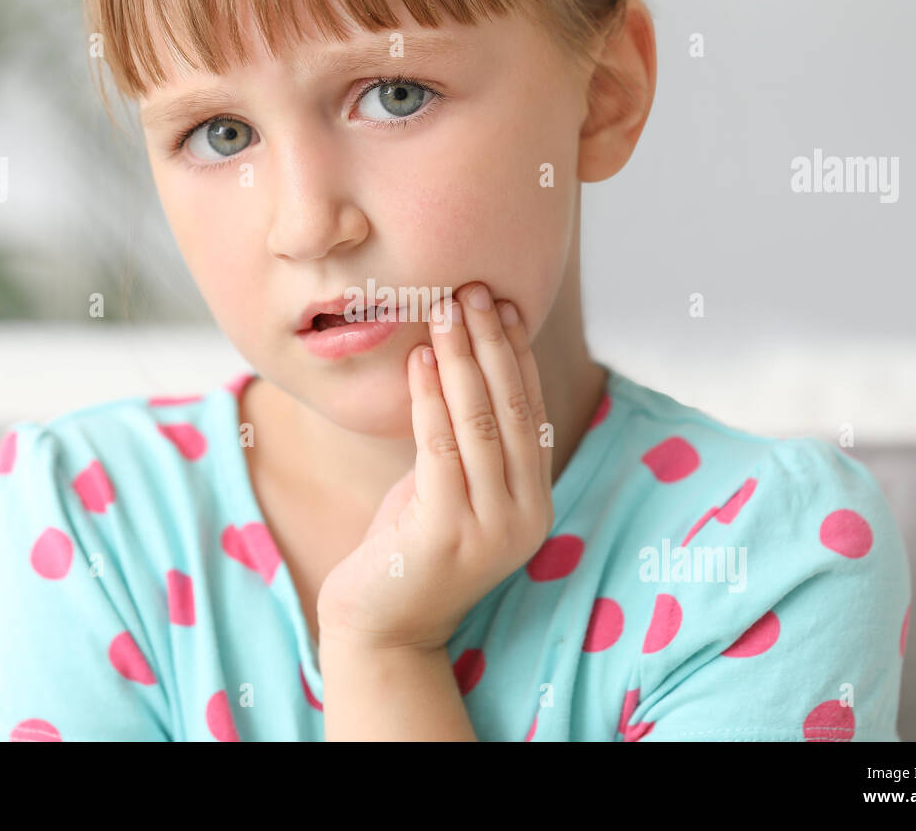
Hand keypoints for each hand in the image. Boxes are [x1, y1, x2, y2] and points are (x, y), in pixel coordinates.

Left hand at [316, 281, 553, 653]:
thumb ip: (465, 443)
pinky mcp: (446, 532)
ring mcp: (491, 527)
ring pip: (480, 423)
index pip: (530, 412)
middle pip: (512, 410)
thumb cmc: (409, 548)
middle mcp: (525, 514)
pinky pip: (440, 448)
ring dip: (462, 358)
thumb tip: (459, 364)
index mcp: (534, 501)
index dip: (518, 355)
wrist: (382, 625)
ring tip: (446, 309)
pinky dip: (429, 398)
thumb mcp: (447, 489)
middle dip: (492, 343)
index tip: (504, 305)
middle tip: (475, 290)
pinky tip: (418, 360)